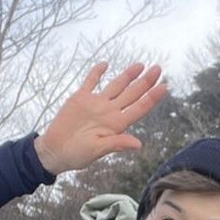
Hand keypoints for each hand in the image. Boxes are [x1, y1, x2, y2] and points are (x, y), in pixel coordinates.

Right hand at [34, 62, 166, 174]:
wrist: (55, 151)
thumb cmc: (77, 155)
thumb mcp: (97, 150)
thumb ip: (116, 144)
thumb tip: (138, 144)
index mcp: (116, 124)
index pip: (139, 108)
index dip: (152, 98)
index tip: (164, 86)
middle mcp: (109, 112)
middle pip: (132, 94)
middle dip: (145, 81)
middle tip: (158, 68)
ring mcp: (96, 103)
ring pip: (116, 85)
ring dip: (128, 75)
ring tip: (141, 65)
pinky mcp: (80, 98)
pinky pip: (91, 82)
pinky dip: (97, 73)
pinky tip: (105, 64)